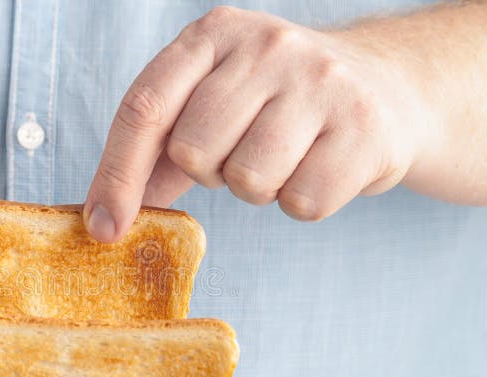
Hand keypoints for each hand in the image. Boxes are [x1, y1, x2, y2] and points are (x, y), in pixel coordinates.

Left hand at [84, 6, 429, 241]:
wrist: (387, 87)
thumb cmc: (278, 105)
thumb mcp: (214, 102)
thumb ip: (158, 150)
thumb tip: (105, 216)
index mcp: (214, 35)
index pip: (144, 108)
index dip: (117, 174)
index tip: (102, 227)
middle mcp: (267, 46)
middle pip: (193, 151)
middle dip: (211, 172)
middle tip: (245, 150)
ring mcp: (321, 81)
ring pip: (247, 181)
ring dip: (259, 188)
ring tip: (285, 156)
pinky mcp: (364, 127)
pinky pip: (301, 203)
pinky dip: (303, 201)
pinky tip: (320, 166)